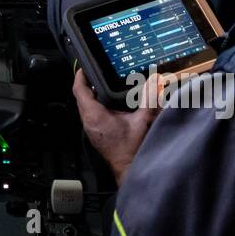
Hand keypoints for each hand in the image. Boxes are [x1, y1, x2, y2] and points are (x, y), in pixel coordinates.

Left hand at [73, 69, 162, 184]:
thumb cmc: (133, 149)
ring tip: (102, 82)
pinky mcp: (96, 132)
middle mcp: (89, 121)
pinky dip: (95, 103)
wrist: (130, 169)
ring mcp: (91, 128)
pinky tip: (108, 101)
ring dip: (91, 93)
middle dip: (87, 82)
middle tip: (96, 71)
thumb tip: (154, 81)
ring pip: (85, 105)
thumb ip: (148, 99)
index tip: (84, 66)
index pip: (80, 91)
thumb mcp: (143, 121)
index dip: (80, 76)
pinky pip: (90, 113)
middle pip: (81, 96)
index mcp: (95, 116)